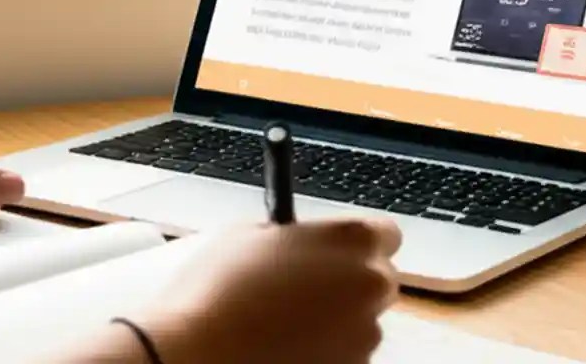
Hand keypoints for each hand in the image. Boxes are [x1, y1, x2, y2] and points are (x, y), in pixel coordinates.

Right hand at [135, 218, 401, 363]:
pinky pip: (343, 354)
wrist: (199, 354)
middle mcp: (369, 285)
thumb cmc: (216, 292)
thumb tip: (299, 241)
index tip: (336, 250)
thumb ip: (293, 235)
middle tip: (305, 288)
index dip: (358, 243)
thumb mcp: (250, 235)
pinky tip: (282, 346)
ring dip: (334, 321)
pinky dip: (323, 351)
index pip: (386, 232)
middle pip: (377, 279)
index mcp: (352, 239)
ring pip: (360, 322)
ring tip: (281, 322)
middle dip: (348, 283)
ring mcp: (365, 335)